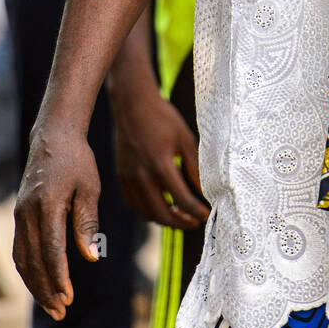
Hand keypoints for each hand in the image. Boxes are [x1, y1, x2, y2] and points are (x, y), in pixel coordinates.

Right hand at [13, 121, 100, 319]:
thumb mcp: (90, 187)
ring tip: (52, 305)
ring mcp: (20, 214)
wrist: (53, 137)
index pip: (51, 250)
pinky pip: (20, 249)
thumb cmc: (78, 160)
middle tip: (61, 311)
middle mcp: (28, 213)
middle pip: (33, 261)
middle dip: (46, 289)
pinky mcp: (20, 215)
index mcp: (47, 205)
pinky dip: (28, 270)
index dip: (58, 277)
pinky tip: (40, 282)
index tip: (68, 298)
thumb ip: (88, 222)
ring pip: (23, 259)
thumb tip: (91, 257)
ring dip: (35, 285)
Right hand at [112, 88, 208, 229]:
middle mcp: (142, 176)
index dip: (197, 212)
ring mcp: (129, 178)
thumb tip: (206, 189)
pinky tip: (160, 204)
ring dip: (164, 220)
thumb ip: (194, 167)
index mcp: (161, 165)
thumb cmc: (162, 118)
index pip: (182, 200)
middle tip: (195, 222)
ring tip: (180, 215)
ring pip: (146, 212)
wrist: (133, 105)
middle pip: (162, 214)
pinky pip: (133, 203)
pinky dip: (147, 210)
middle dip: (181, 223)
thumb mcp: (185, 139)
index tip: (207, 215)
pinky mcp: (121, 176)